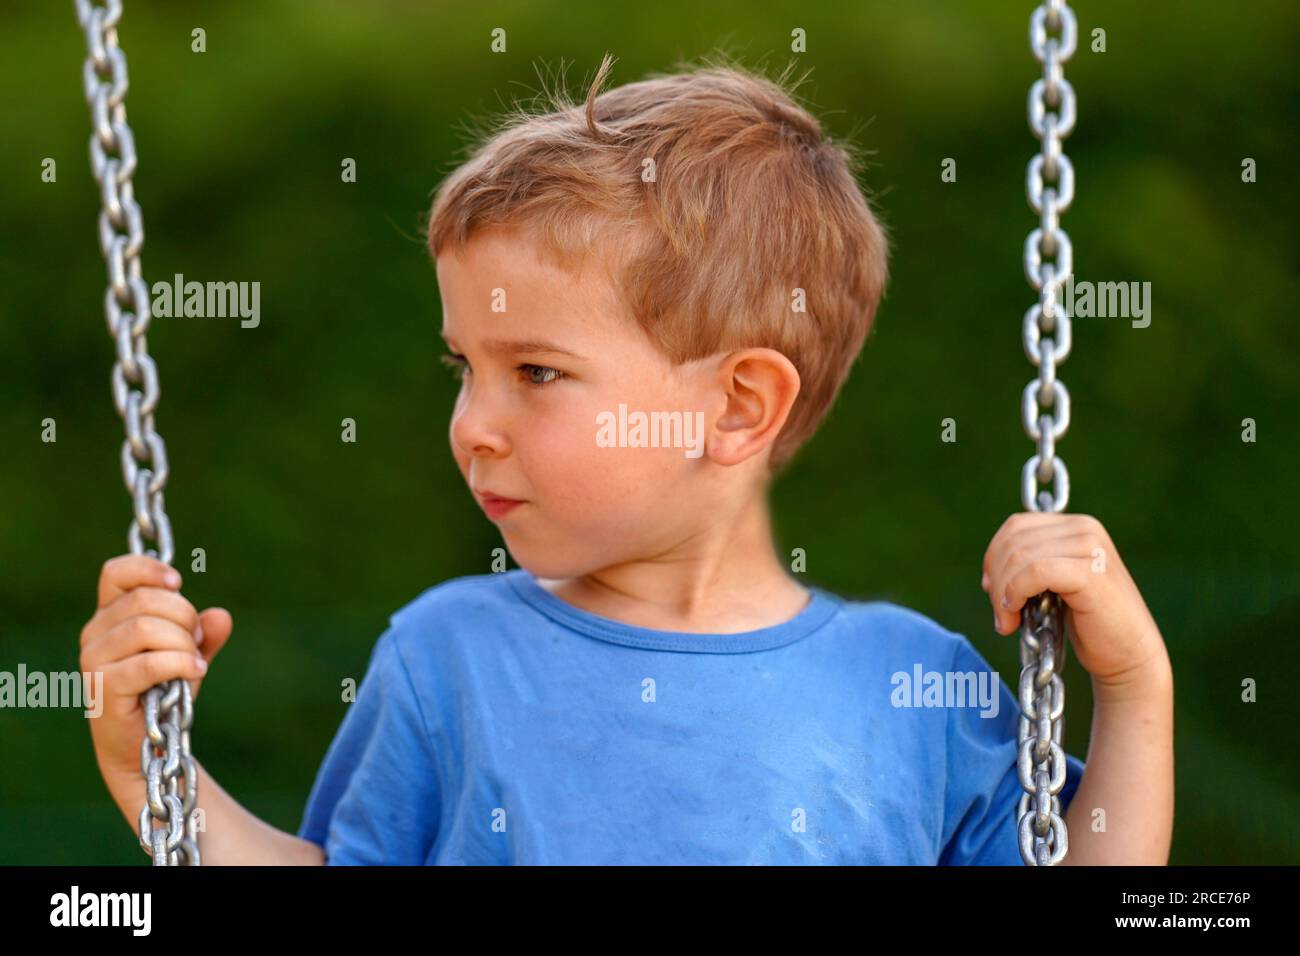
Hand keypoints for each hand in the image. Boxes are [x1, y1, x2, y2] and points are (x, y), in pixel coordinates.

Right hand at [79, 555, 232, 784]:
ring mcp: (94, 660)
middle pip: (143, 599)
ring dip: (183, 643)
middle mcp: (95, 633)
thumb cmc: (166, 689)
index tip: (179, 582)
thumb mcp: (190, 653)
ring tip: (194, 661)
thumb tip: (220, 617)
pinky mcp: (103, 687)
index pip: (116, 572)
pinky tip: (196, 672)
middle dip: (183, 615)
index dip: (149, 568)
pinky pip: (149, 663)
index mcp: (110, 614)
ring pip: (146, 628)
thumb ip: (205, 633)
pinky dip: (180, 664)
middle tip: (198, 639)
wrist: (150, 741)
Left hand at [981, 513, 1167, 687]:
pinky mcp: (1092, 573)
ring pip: (1020, 556)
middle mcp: (1085, 529)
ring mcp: (1091, 548)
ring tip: (1007, 622)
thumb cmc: (1089, 623)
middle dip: (996, 579)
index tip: (991, 589)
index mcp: (1076, 526)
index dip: (994, 557)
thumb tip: (990, 569)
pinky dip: (1015, 592)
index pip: (1016, 526)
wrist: (1129, 655)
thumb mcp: (1054, 585)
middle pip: (1014, 541)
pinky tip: (1016, 616)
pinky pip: (1035, 572)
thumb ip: (1029, 566)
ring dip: (1002, 593)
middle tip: (1000, 615)